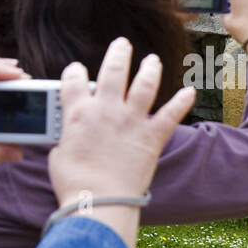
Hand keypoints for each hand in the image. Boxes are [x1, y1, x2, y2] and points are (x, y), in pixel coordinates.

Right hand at [48, 37, 195, 247]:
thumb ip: (65, 139)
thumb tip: (68, 139)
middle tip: (122, 44)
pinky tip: (190, 92)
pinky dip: (182, 102)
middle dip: (118, 54)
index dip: (74, 72)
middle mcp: (106, 110)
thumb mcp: (57, 156)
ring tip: (152, 60)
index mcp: (78, 113)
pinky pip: (170, 115)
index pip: (73, 80)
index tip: (76, 70)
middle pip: (113, 71)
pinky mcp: (152, 137)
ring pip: (144, 85)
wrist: (99, 202)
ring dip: (150, 69)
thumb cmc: (74, 184)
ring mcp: (131, 121)